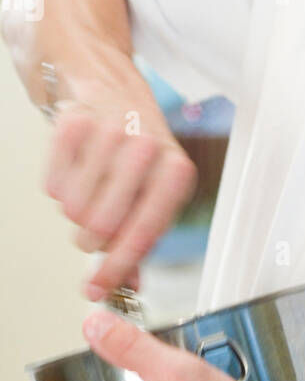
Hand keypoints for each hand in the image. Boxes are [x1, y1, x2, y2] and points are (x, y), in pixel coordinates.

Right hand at [42, 99, 197, 299]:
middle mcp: (147, 149)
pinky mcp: (73, 123)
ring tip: (90, 192)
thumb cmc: (139, 148)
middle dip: (91, 238)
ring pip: (73, 210)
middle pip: (101, 227)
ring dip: (75, 212)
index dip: (117, 268)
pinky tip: (76, 171)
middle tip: (95, 226)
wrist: (113, 90)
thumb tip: (128, 286)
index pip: (143, 233)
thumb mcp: (155, 193)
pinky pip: (52, 185)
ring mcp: (110, 132)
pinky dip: (58, 187)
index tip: (96, 290)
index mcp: (176, 172)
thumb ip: (141, 242)